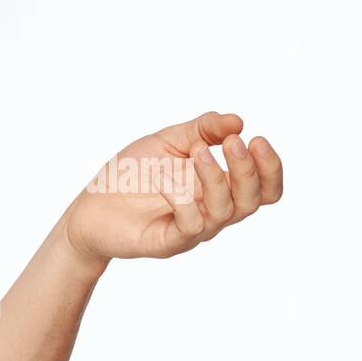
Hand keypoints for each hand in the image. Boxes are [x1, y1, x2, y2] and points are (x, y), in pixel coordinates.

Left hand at [58, 111, 282, 267]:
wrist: (91, 206)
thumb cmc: (133, 173)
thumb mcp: (168, 141)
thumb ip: (202, 129)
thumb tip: (237, 120)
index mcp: (218, 185)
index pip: (264, 186)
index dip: (270, 167)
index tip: (257, 138)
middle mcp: (212, 209)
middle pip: (255, 199)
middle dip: (250, 169)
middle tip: (234, 143)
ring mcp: (193, 228)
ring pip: (226, 211)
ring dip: (216, 177)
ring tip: (198, 151)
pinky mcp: (170, 241)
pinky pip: (190, 225)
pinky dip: (182, 198)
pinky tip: (163, 177)